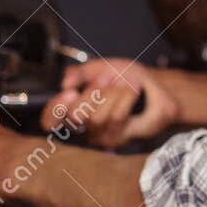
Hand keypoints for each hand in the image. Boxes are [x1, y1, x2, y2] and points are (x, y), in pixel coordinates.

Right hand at [39, 57, 177, 147]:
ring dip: (112, 95)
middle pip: (75, 116)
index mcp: (73, 108)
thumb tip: (65, 83)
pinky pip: (116, 119)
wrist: (156, 86)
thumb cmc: (127, 78)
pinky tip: (134, 89)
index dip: (54, 109)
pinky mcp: (118, 139)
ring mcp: (100, 135)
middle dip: (92, 93)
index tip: (69, 92)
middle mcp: (83, 126)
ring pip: (96, 118)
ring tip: (124, 83)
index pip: (50, 119)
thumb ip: (81, 72)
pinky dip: (125, 99)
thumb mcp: (101, 67)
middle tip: (107, 78)